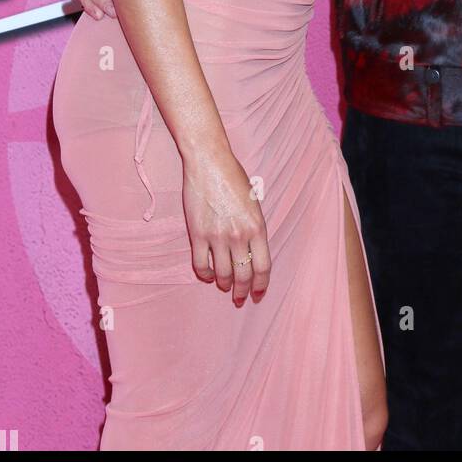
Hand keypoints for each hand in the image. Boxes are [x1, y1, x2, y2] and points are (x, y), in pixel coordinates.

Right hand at [182, 148, 271, 304]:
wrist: (209, 162)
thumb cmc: (234, 177)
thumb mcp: (254, 203)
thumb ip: (254, 228)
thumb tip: (252, 252)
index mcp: (257, 227)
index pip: (263, 268)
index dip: (261, 285)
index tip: (258, 294)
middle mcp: (239, 235)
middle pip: (243, 275)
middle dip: (242, 291)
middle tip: (239, 298)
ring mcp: (218, 236)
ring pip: (223, 274)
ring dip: (224, 284)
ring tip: (224, 286)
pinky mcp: (198, 235)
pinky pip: (201, 265)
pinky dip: (205, 274)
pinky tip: (208, 275)